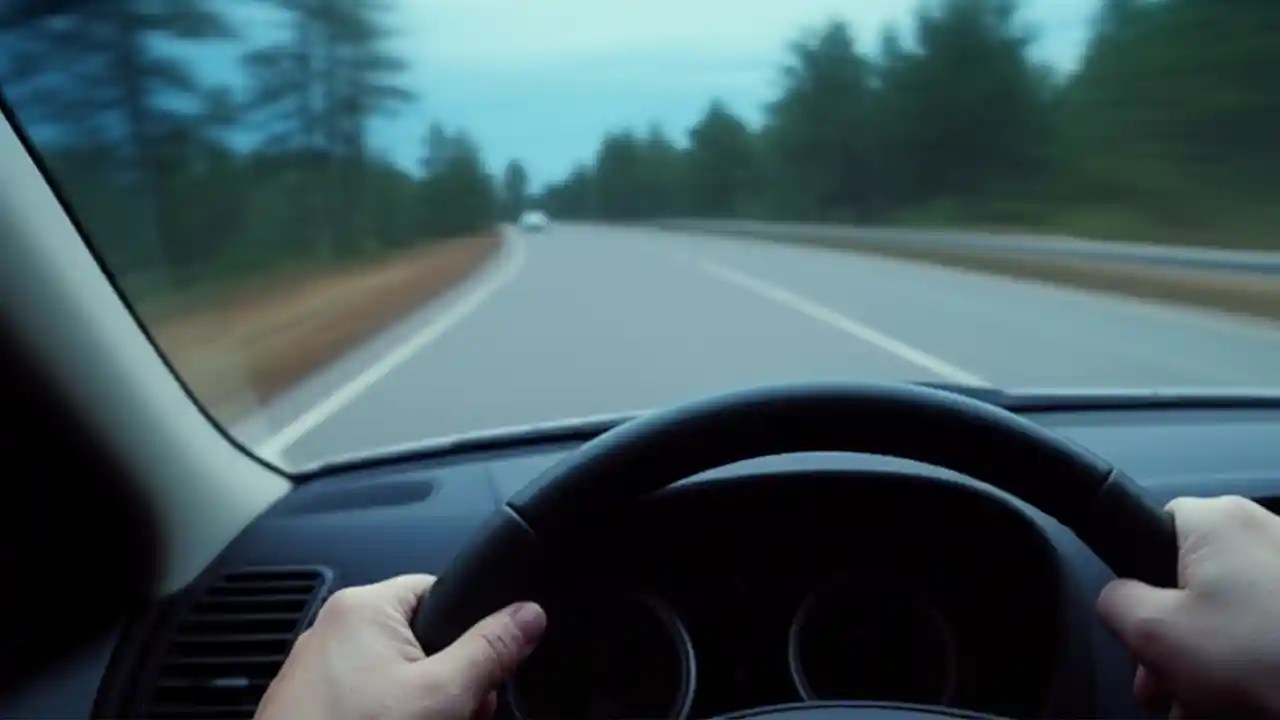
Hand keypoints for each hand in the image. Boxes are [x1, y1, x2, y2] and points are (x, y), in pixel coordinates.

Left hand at [255, 574, 545, 719]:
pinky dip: (387, 719)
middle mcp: (331, 631)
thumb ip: (490, 650)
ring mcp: (315, 675)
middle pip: (419, 640)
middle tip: (458, 715)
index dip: (471, 632)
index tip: (483, 672)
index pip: (439, 591)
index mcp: (362, 607)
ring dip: (421, 707)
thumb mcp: (443, 695)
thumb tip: (527, 615)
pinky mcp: (308, 710)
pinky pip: (365, 702)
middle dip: (448, 681)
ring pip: (393, 678)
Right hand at [1097, 496, 1279, 717]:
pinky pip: (1267, 625)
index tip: (1138, 633)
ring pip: (1231, 611)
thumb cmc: (1256, 654)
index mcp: (1216, 520)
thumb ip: (1115, 604)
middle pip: (1192, 580)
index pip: (1151, 527)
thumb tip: (1119, 600)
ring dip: (1207, 660)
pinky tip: (1240, 702)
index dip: (1136, 583)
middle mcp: (1262, 531)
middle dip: (1170, 638)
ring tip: (1200, 707)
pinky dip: (1250, 660)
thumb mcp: (1153, 632)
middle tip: (1162, 687)